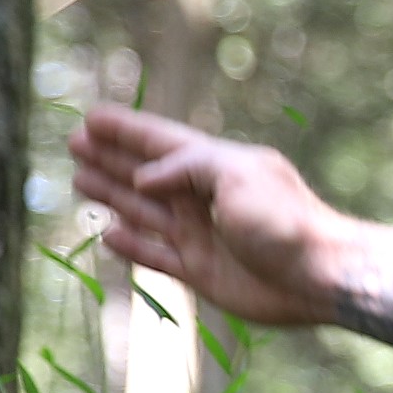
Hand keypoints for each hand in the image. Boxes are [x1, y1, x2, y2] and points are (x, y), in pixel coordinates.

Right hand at [69, 105, 348, 328]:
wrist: (318, 276)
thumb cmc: (285, 219)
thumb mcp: (237, 175)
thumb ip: (187, 168)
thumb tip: (143, 178)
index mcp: (217, 166)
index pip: (161, 142)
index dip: (126, 130)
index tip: (91, 116)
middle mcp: (205, 197)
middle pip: (146, 174)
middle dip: (112, 158)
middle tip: (74, 143)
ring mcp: (202, 234)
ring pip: (145, 211)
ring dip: (113, 195)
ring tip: (80, 179)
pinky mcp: (201, 270)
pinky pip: (156, 254)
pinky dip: (132, 245)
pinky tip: (109, 233)